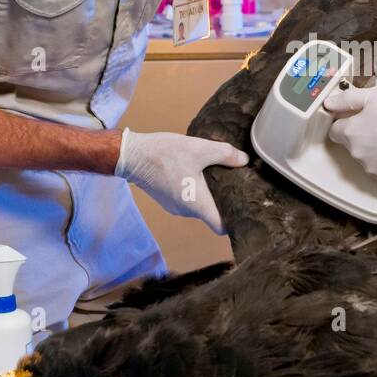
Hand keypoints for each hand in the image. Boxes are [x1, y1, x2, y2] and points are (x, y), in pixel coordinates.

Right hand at [116, 129, 248, 233]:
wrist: (132, 155)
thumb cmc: (165, 155)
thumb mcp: (201, 149)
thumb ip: (226, 154)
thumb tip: (244, 160)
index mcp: (197, 205)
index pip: (221, 227)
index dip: (234, 222)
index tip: (242, 210)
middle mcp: (186, 211)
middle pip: (212, 214)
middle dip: (223, 201)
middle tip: (234, 183)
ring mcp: (174, 207)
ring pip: (199, 205)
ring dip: (207, 194)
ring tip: (216, 175)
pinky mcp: (166, 199)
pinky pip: (187, 199)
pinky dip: (194, 190)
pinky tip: (196, 172)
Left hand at [324, 87, 376, 186]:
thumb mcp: (376, 96)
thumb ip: (348, 99)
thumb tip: (329, 103)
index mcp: (351, 133)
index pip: (335, 131)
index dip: (346, 123)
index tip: (358, 120)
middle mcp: (357, 154)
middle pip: (352, 145)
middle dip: (363, 137)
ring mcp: (371, 169)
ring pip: (367, 158)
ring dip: (376, 150)